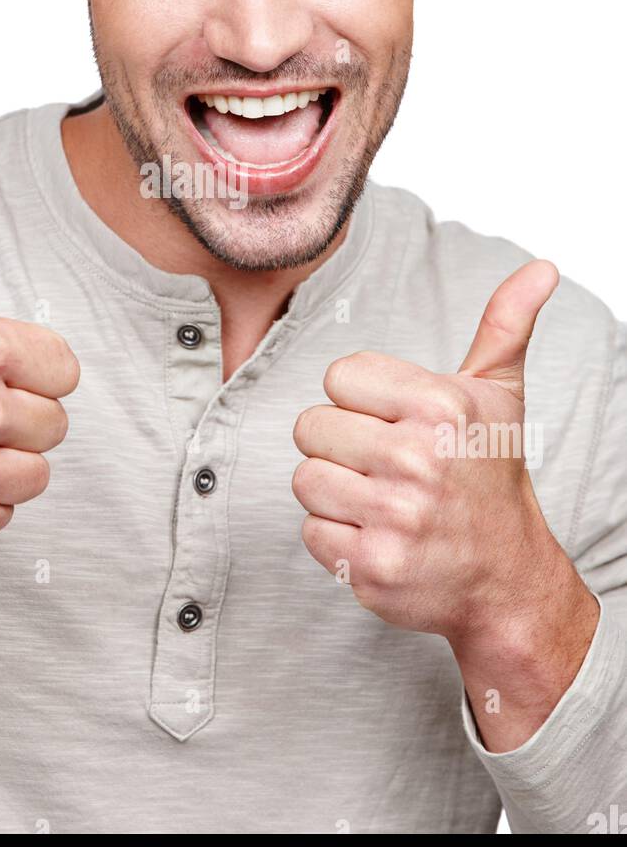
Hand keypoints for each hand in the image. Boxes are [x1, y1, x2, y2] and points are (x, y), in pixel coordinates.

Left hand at [291, 260, 562, 643]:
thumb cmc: (490, 477)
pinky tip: (377, 536)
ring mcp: (394, 518)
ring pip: (304, 479)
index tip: (395, 423)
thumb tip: (541, 267)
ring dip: (335, 492)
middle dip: (341, 447)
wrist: (507, 579)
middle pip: (310, 427)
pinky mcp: (373, 567)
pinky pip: (310, 532)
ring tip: (379, 500)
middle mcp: (418, 459)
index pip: (338, 376)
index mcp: (441, 405)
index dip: (360, 401)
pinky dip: (337, 538)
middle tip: (385, 466)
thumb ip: (505, 325)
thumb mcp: (500, 397)